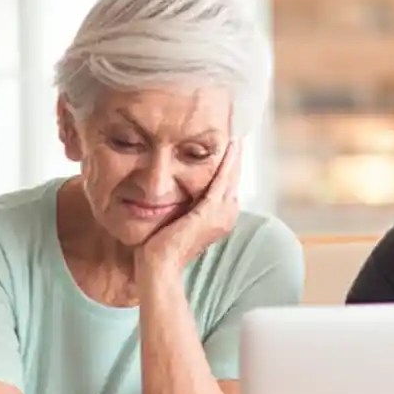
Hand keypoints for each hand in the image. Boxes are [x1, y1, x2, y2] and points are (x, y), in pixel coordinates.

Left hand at [137, 142, 241, 274]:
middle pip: (233, 175)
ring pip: (231, 174)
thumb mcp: (177, 219)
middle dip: (235, 153)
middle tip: (235, 127)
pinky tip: (229, 144)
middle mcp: (227, 214)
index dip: (229, 161)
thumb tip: (176, 189)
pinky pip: (222, 179)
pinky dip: (227, 161)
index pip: (228, 182)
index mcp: (221, 216)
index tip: (228, 140)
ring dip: (234, 152)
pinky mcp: (210, 211)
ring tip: (235, 130)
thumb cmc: (160, 247)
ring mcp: (221, 213)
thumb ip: (185, 204)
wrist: (158, 266)